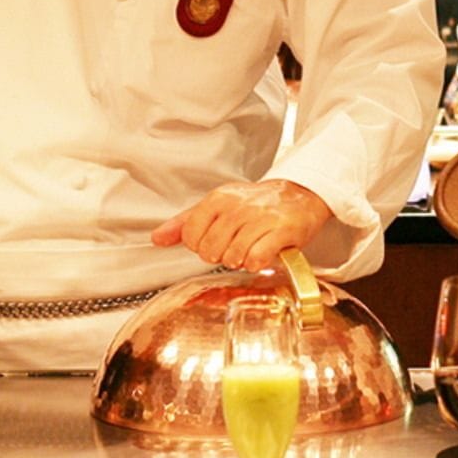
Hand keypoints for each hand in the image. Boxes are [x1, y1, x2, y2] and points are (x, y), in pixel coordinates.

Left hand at [153, 179, 332, 270]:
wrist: (300, 194)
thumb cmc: (257, 204)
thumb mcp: (219, 206)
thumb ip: (186, 223)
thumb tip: (157, 238)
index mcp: (220, 199)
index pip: (191, 235)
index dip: (200, 246)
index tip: (215, 241)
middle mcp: (239, 206)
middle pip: (211, 250)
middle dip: (221, 255)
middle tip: (235, 247)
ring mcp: (261, 218)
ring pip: (233, 256)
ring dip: (240, 260)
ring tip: (249, 250)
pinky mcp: (282, 231)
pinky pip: (257, 258)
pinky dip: (256, 263)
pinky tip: (260, 256)